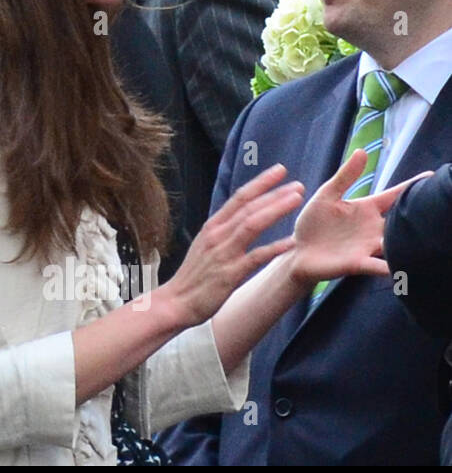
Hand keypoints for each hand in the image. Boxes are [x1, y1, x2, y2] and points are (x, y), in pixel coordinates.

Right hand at [161, 164, 303, 326]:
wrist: (175, 302)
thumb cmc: (192, 277)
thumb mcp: (205, 247)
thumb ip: (223, 233)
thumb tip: (241, 220)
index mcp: (212, 227)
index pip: (238, 198)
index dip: (260, 183)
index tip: (279, 170)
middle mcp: (217, 235)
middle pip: (248, 207)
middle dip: (274, 193)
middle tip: (298, 184)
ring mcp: (223, 253)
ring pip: (252, 224)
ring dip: (276, 210)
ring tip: (297, 200)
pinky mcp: (230, 274)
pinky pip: (255, 257)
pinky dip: (274, 248)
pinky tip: (292, 242)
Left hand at [288, 149, 430, 285]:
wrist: (298, 252)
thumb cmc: (313, 223)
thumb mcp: (326, 195)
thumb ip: (345, 176)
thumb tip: (362, 151)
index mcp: (367, 208)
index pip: (395, 195)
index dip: (412, 186)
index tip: (432, 176)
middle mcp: (373, 228)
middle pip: (402, 221)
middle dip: (419, 216)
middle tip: (439, 209)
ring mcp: (368, 246)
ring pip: (396, 243)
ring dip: (408, 241)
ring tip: (427, 237)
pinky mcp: (358, 263)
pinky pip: (378, 266)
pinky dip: (388, 266)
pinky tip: (399, 266)